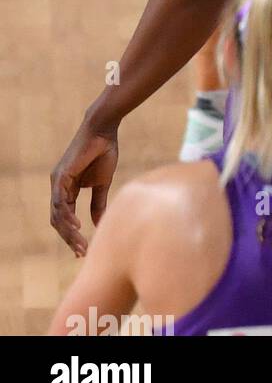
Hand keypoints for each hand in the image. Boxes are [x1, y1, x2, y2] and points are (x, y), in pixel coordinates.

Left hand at [50, 119, 119, 255]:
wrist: (104, 130)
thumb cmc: (104, 152)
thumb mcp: (102, 183)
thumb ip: (98, 203)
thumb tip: (98, 224)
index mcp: (68, 189)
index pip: (66, 218)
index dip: (73, 235)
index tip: (84, 249)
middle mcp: (59, 188)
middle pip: (58, 221)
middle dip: (69, 238)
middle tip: (82, 252)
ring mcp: (57, 182)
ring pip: (57, 215)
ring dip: (68, 232)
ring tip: (80, 244)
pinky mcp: (61, 177)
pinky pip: (59, 202)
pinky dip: (66, 216)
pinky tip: (76, 226)